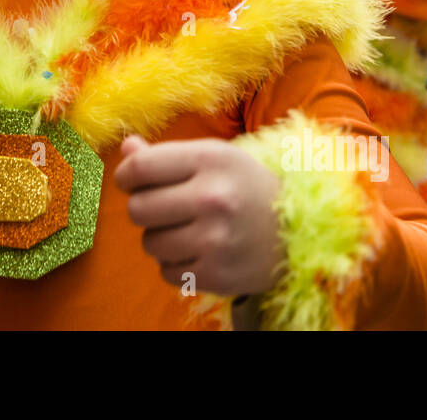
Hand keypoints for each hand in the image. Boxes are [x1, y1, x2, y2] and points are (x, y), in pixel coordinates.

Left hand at [114, 135, 284, 297]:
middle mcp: (213, 198)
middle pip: (138, 209)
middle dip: (144, 208)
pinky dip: (175, 264)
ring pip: (149, 243)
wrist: (299, 230)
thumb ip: (165, 155)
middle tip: (165, 207)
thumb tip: (126, 151)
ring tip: (187, 229)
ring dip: (160, 238)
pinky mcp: (218, 275)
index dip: (126, 176)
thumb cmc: (245, 186)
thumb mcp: (213, 157)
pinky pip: (166, 272)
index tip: (132, 181)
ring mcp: (216, 240)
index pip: (141, 168)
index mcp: (211, 160)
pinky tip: (199, 251)